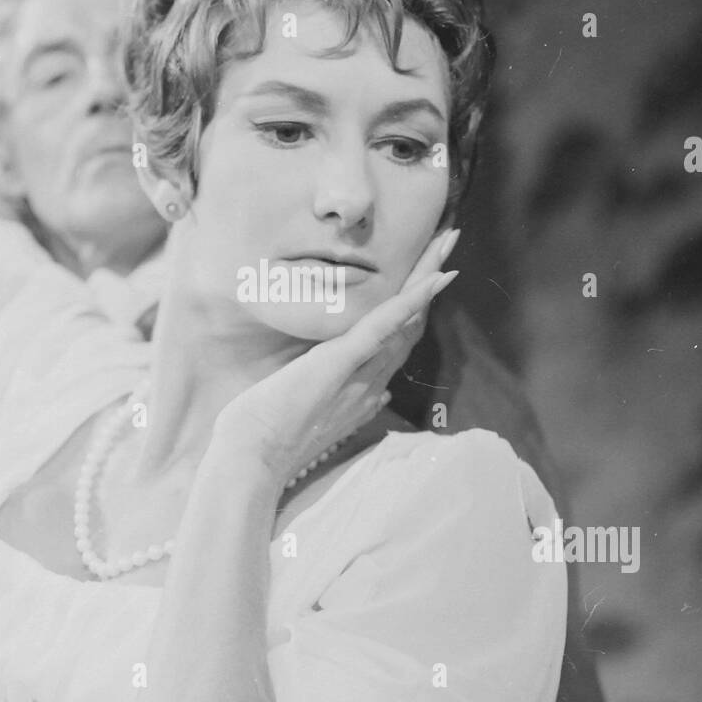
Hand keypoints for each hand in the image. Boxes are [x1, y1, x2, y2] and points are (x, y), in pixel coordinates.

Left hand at [212, 227, 461, 482]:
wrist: (252, 458)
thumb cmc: (271, 434)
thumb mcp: (315, 410)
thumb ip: (349, 400)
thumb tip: (382, 395)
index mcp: (364, 389)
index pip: (398, 339)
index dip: (417, 306)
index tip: (431, 276)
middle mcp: (372, 381)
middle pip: (411, 323)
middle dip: (430, 280)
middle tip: (449, 242)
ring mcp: (360, 372)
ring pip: (404, 319)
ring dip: (427, 277)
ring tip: (446, 243)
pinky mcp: (341, 363)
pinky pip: (382, 329)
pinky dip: (408, 302)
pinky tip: (429, 279)